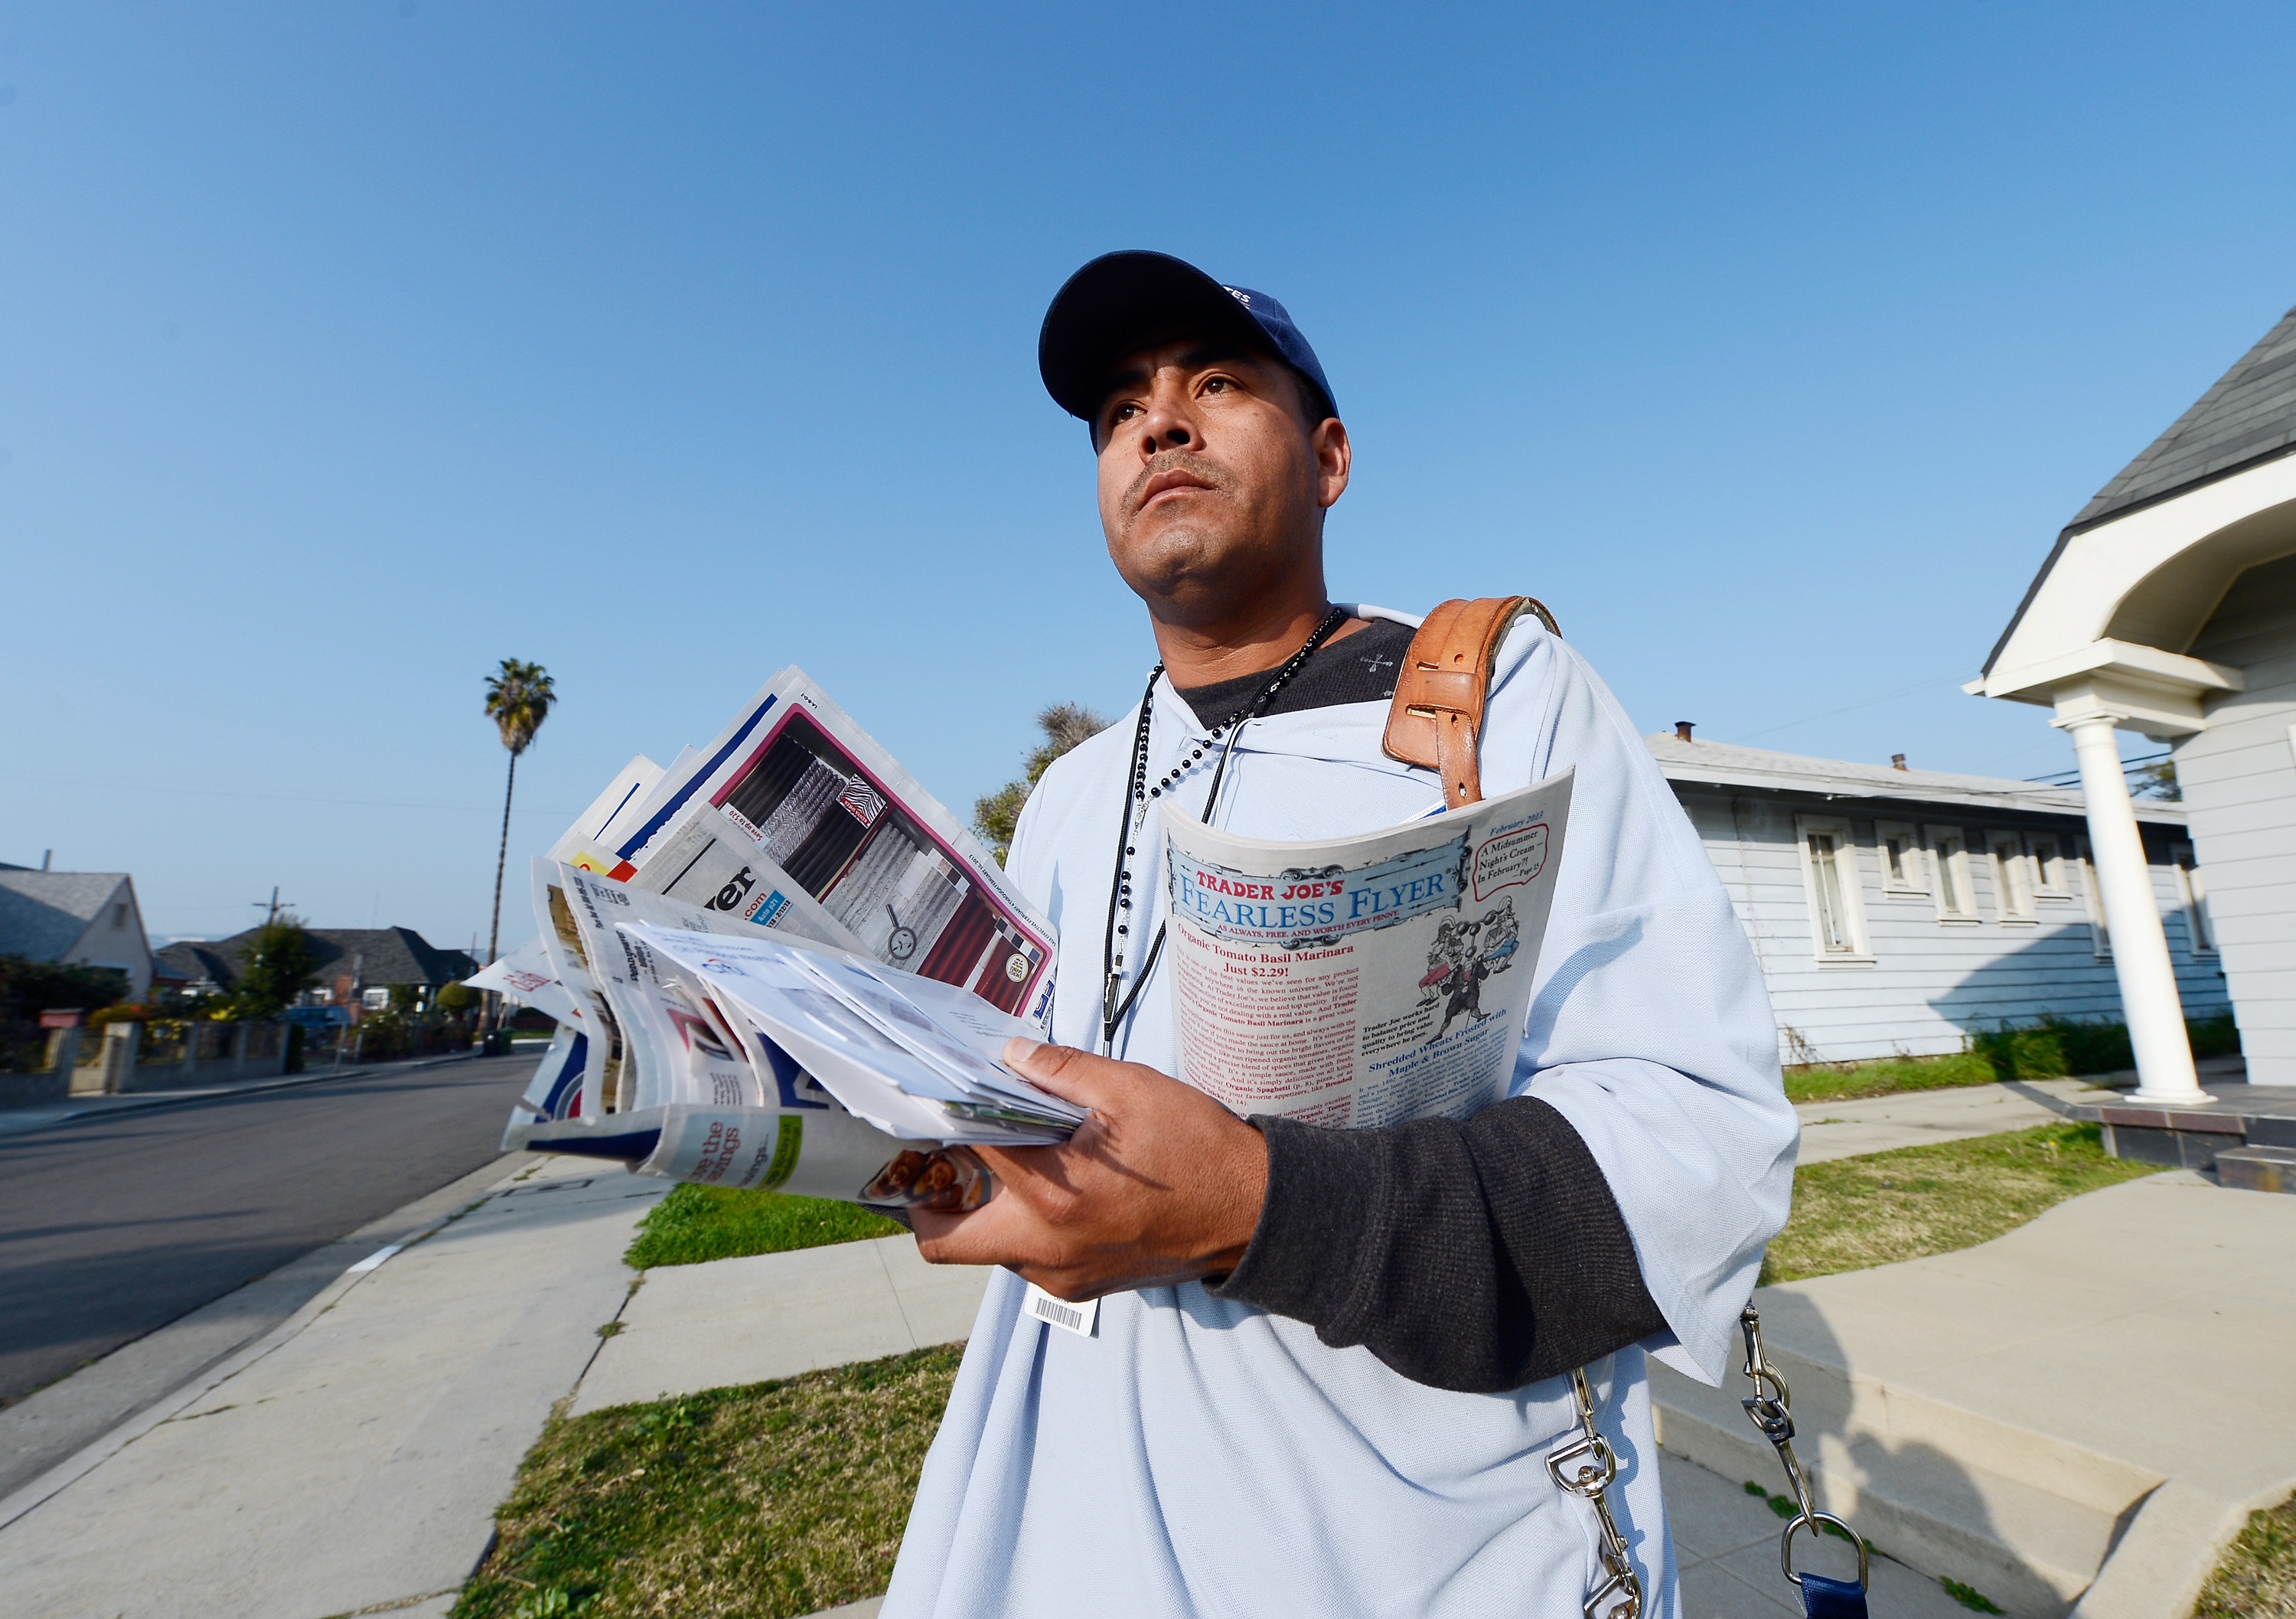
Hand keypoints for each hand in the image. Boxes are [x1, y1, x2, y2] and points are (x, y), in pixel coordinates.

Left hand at [909, 1039, 1268, 1300]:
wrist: (1254, 1212)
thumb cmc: (1198, 1149)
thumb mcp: (1131, 1089)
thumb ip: (1060, 1069)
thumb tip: (1011, 1054)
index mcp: (1051, 1195)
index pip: (967, 1150)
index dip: (952, 1114)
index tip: (948, 1094)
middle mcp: (1043, 1248)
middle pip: (944, 1241)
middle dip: (927, 1199)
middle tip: (936, 1158)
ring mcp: (1059, 1275)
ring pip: (985, 1250)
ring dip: (979, 1209)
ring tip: (1000, 1159)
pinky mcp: (1079, 1285)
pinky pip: (1025, 1258)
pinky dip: (1019, 1224)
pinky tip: (1048, 1184)